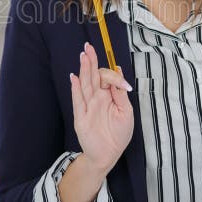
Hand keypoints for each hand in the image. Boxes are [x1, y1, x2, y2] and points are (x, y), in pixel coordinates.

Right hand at [69, 42, 133, 174]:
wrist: (108, 155)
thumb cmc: (119, 134)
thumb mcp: (126, 112)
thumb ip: (121, 93)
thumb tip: (119, 71)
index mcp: (109, 96)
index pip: (107, 78)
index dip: (113, 75)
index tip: (121, 80)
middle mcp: (97, 98)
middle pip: (93, 76)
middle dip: (92, 61)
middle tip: (89, 47)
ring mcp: (88, 106)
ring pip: (85, 84)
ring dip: (84, 70)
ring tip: (83, 56)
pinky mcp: (81, 116)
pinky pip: (78, 100)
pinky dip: (76, 89)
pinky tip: (74, 77)